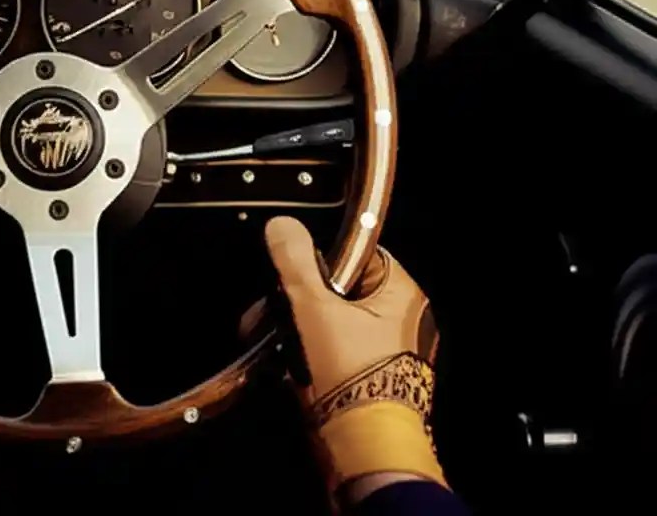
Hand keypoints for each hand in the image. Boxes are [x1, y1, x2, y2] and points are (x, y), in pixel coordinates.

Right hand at [265, 216, 444, 497]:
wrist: (360, 449)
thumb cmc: (353, 379)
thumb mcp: (314, 308)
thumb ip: (295, 263)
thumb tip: (283, 227)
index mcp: (403, 296)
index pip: (359, 254)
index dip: (323, 259)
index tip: (295, 271)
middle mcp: (402, 322)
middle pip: (339, 290)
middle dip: (298, 302)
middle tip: (274, 312)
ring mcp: (386, 353)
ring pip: (331, 323)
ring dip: (298, 329)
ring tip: (278, 345)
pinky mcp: (369, 379)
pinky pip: (332, 352)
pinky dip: (308, 356)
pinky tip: (291, 366)